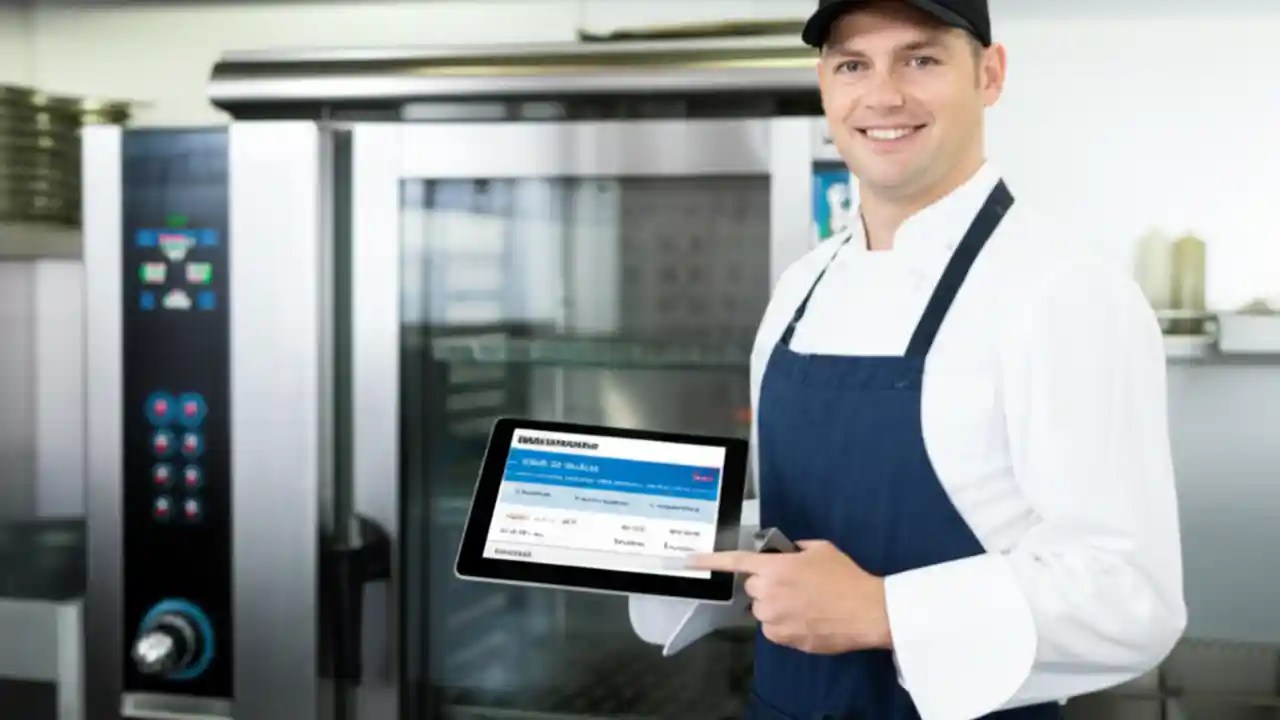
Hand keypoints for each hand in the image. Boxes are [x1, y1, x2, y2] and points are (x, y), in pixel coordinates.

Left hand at [688, 540, 892, 654]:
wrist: (866, 611)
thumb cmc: (845, 577)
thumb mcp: (821, 549)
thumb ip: (796, 550)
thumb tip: (788, 554)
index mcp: (774, 567)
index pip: (736, 562)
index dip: (710, 560)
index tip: (689, 560)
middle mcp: (768, 593)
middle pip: (753, 588)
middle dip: (768, 585)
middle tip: (794, 586)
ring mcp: (773, 618)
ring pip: (763, 610)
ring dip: (776, 606)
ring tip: (805, 605)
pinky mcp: (782, 638)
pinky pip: (773, 629)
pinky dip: (784, 625)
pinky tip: (806, 619)